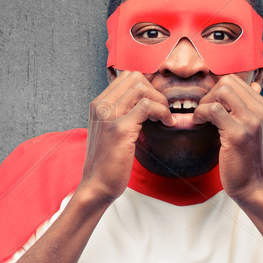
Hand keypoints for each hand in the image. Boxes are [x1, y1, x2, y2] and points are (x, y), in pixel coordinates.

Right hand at [77, 71, 171, 205]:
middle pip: (135, 78)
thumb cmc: (107, 162)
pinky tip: (166, 123)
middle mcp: (101, 105)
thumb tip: (145, 103)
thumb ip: (122, 114)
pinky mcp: (120, 129)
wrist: (96, 185)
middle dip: (154, 91)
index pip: (126, 77)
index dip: (147, 87)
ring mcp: (109, 116)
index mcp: (98, 104)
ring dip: (159, 101)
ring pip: (141, 88)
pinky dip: (161, 112)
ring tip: (163, 118)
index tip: (155, 104)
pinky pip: (147, 106)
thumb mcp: (111, 131)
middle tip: (161, 111)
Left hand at [190, 76, 262, 206]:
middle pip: (228, 82)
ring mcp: (251, 121)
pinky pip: (214, 110)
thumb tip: (253, 84)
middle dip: (210, 94)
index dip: (217, 91)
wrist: (253, 187)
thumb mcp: (253, 129)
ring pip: (222, 91)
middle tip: (203, 113)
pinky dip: (201, 113)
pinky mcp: (238, 134)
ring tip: (201, 118)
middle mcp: (261, 111)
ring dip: (205, 102)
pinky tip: (199, 123)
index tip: (210, 107)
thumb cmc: (247, 159)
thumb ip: (249, 108)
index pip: (236, 81)